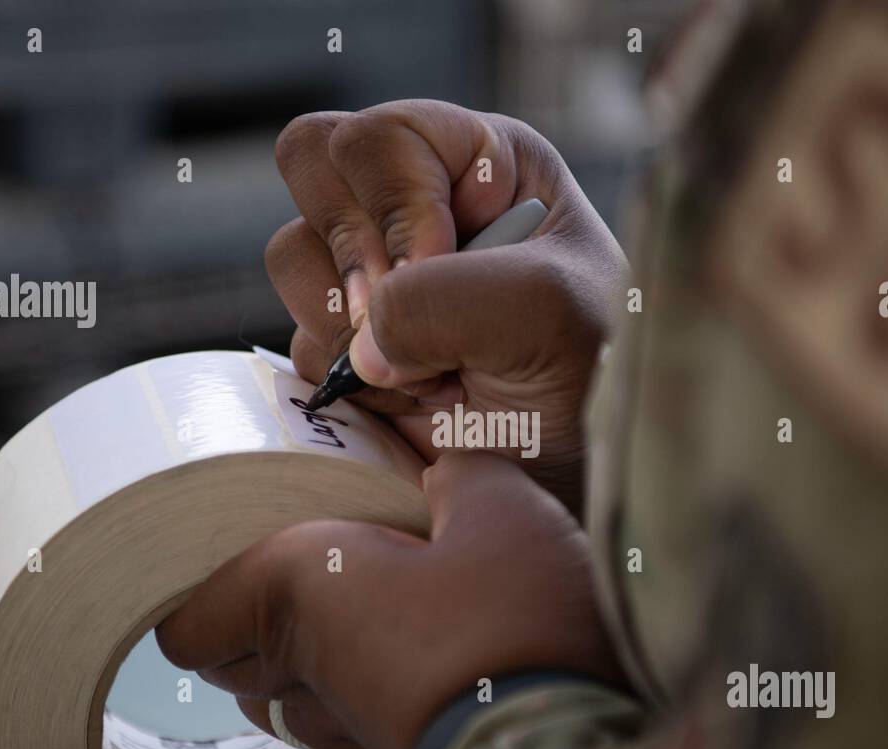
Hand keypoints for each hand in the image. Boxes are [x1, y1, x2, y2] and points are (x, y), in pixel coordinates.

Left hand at [155, 452, 622, 748]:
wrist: (567, 748)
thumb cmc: (515, 625)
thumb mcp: (502, 510)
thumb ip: (464, 473)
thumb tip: (448, 467)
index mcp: (301, 590)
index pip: (193, 622)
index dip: (198, 602)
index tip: (226, 577)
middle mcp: (305, 672)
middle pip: (237, 667)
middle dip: (260, 633)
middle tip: (316, 590)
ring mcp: (344, 738)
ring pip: (292, 712)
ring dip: (312, 678)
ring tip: (370, 638)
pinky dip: (359, 722)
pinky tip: (407, 693)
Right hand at [266, 100, 627, 512]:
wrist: (576, 472)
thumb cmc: (593, 376)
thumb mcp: (543, 311)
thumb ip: (439, 297)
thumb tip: (359, 340)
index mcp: (479, 161)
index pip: (378, 136)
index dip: (394, 203)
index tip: (439, 267)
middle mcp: (420, 202)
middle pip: (311, 164)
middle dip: (352, 252)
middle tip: (407, 316)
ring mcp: (378, 277)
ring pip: (293, 258)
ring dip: (351, 326)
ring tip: (436, 371)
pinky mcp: (352, 348)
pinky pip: (300, 345)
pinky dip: (352, 383)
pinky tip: (419, 400)